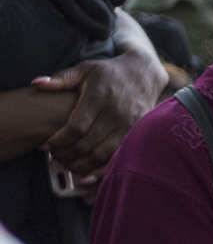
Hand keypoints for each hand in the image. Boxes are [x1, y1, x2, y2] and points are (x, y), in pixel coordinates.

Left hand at [34, 47, 166, 174]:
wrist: (144, 73)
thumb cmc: (110, 72)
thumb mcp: (85, 69)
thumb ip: (61, 79)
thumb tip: (37, 83)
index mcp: (99, 98)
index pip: (75, 127)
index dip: (59, 140)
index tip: (47, 144)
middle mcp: (115, 113)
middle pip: (86, 144)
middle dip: (65, 154)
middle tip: (54, 155)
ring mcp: (128, 125)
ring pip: (100, 155)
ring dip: (80, 164)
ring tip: (67, 163)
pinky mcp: (136, 134)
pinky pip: (116, 158)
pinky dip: (100, 170)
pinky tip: (87, 174)